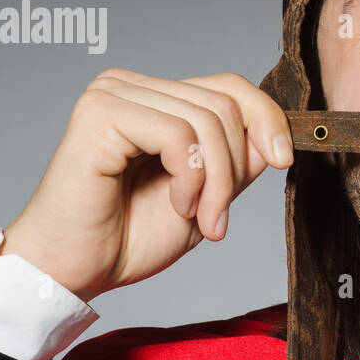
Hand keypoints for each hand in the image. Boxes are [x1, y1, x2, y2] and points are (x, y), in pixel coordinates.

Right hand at [2, 69, 293, 304]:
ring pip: (206, 120)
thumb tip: (274, 136)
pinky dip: (191, 179)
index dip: (266, 119)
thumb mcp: (206, 194)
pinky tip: (175, 205)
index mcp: (154, 99)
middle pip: (224, 103)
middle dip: (236, 168)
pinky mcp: (100, 113)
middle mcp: (131, 87)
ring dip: (216, 182)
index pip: (228, 86)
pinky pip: (179, 135)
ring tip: (198, 218)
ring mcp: (113, 94)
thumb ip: (235, 160)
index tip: (284, 161)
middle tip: (217, 219)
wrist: (75, 272)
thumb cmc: (127, 237)